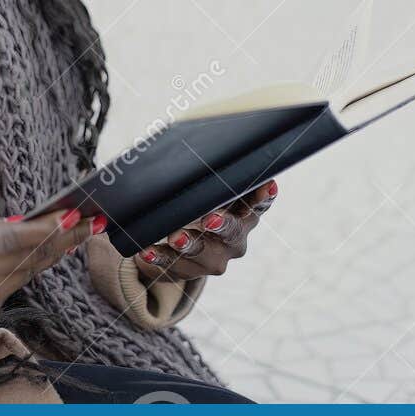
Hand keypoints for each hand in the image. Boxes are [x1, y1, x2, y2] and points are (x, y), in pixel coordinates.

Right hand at [0, 208, 106, 358]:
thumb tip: (19, 223)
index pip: (11, 240)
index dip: (45, 228)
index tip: (72, 214)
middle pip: (27, 259)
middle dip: (64, 239)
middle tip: (93, 222)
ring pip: (25, 276)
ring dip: (54, 254)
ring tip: (79, 234)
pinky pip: (12, 291)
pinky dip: (30, 271)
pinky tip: (46, 256)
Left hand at [133, 179, 277, 282]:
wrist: (183, 250)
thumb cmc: (200, 209)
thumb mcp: (213, 196)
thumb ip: (214, 179)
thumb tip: (205, 147)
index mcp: (244, 215)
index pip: (258, 206)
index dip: (264, 197)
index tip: (267, 185)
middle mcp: (234, 239)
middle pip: (233, 232)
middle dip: (222, 224)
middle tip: (210, 218)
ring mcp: (214, 257)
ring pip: (202, 251)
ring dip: (189, 242)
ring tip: (175, 236)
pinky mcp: (188, 269)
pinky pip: (171, 263)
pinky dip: (159, 256)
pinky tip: (147, 251)